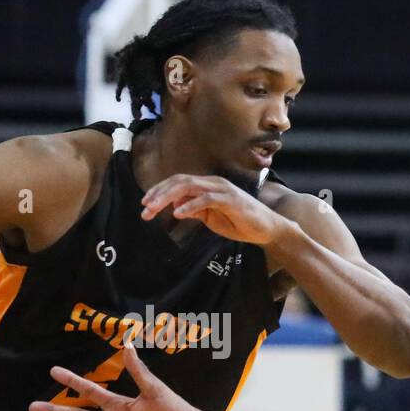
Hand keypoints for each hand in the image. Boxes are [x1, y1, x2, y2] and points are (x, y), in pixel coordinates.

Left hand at [141, 175, 285, 244]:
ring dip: (168, 198)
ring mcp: (222, 189)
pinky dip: (190, 205)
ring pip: (189, 186)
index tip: (145, 204)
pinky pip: (206, 199)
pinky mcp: (231, 200)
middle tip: (144, 208)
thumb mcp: (210, 217)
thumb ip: (194, 210)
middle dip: (159, 194)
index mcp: (207, 186)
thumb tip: (175, 207)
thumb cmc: (239, 222)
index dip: (159, 190)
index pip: (178, 182)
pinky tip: (177, 213)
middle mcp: (213, 183)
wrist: (265, 229)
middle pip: (180, 181)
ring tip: (154, 209)